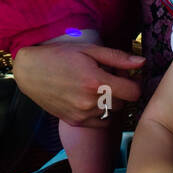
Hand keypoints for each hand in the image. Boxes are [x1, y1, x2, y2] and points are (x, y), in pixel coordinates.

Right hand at [11, 41, 142, 126]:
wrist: (30, 71)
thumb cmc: (59, 55)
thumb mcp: (89, 50)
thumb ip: (117, 58)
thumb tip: (142, 63)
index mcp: (96, 82)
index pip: (134, 93)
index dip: (134, 83)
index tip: (127, 76)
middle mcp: (90, 102)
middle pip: (123, 103)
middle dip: (121, 91)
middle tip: (109, 78)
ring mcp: (82, 115)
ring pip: (112, 114)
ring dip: (111, 103)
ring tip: (98, 88)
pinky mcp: (74, 122)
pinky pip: (100, 123)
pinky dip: (100, 113)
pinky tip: (90, 100)